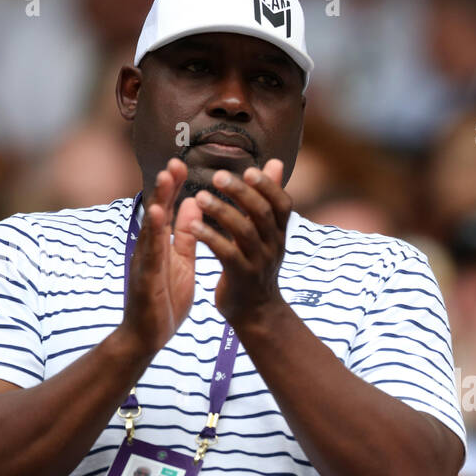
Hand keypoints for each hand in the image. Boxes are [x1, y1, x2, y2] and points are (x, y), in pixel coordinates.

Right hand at [120, 158, 199, 355]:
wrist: (148, 336)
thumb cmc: (165, 299)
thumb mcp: (182, 264)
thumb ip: (186, 237)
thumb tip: (194, 206)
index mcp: (161, 245)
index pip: (168, 210)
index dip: (174, 188)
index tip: (182, 164)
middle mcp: (149, 248)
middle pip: (157, 211)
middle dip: (165, 187)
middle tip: (174, 162)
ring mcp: (144, 262)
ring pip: (151, 227)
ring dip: (157, 201)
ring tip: (165, 178)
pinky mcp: (144, 278)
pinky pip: (150, 253)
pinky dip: (154, 233)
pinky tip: (159, 216)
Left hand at [189, 160, 291, 330]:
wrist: (257, 313)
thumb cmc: (257, 265)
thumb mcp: (268, 232)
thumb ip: (267, 197)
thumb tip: (275, 162)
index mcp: (279, 233)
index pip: (282, 204)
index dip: (269, 186)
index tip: (248, 170)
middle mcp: (273, 246)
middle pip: (262, 213)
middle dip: (240, 192)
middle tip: (216, 176)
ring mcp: (258, 262)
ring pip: (244, 231)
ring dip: (221, 211)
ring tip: (199, 197)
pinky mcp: (241, 278)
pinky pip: (226, 253)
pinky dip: (210, 237)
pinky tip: (192, 226)